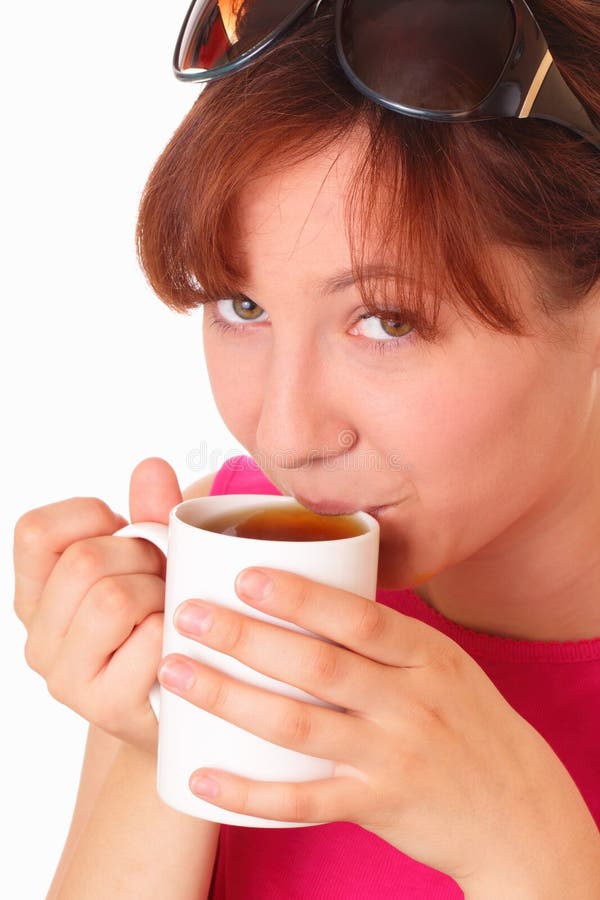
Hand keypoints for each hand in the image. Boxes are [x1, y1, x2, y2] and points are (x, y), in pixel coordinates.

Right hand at [13, 458, 181, 754]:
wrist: (177, 708)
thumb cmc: (161, 624)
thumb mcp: (152, 562)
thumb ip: (150, 514)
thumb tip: (151, 466)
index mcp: (37, 594)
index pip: (35, 531)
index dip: (90, 516)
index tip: (122, 530)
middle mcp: (38, 638)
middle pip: (83, 560)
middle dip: (142, 556)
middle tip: (163, 576)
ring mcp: (65, 677)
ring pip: (111, 598)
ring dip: (159, 592)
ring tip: (170, 607)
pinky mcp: (104, 707)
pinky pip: (148, 639)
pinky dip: (174, 629)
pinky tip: (178, 642)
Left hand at [157, 567, 598, 889]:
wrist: (515, 810)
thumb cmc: (466, 723)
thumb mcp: (442, 666)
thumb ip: (383, 638)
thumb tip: (308, 592)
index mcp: (426, 656)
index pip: (358, 619)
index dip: (299, 597)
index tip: (244, 575)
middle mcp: (409, 702)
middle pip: (317, 666)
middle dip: (246, 638)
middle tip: (188, 616)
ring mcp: (392, 756)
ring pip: (299, 726)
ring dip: (230, 699)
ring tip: (177, 675)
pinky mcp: (377, 805)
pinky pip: (305, 802)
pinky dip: (250, 793)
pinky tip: (203, 776)